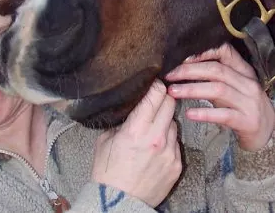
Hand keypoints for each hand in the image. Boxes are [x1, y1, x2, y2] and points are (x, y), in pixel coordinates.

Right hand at [91, 80, 181, 206]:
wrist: (119, 202)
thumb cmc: (108, 171)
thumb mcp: (106, 138)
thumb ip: (122, 121)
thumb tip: (132, 108)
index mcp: (136, 129)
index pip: (155, 95)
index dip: (155, 85)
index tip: (152, 83)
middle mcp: (156, 138)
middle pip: (170, 104)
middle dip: (163, 97)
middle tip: (155, 98)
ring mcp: (169, 152)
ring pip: (174, 122)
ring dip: (165, 119)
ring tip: (152, 127)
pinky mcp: (176, 164)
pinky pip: (176, 141)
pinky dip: (168, 138)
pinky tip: (156, 145)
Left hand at [166, 43, 274, 150]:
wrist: (265, 133)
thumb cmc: (239, 105)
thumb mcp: (229, 85)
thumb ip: (211, 74)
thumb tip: (180, 65)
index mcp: (242, 71)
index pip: (225, 51)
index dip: (202, 51)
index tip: (180, 56)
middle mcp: (248, 83)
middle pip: (215, 70)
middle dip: (188, 71)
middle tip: (168, 75)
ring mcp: (249, 102)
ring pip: (218, 90)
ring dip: (192, 89)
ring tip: (172, 92)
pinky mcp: (247, 121)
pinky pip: (224, 115)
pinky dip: (205, 113)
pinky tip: (189, 113)